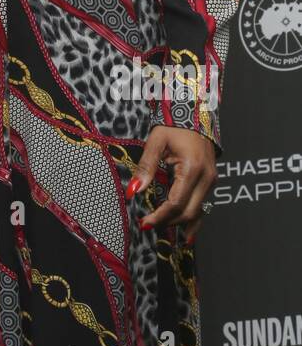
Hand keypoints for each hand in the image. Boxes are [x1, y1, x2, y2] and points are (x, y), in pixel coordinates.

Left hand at [125, 125, 216, 244]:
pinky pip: (202, 205)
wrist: (195, 114)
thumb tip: (134, 191)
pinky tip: (185, 232)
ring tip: (160, 228)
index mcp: (192, 168)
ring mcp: (212, 180)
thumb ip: (145, 167)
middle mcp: (206, 177)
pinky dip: (192, 218)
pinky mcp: (211, 181)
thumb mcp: (156, 142)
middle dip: (168, 222)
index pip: (176, 203)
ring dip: (178, 223)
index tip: (144, 223)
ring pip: (197, 212)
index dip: (159, 216)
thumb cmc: (174, 125)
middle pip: (188, 212)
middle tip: (148, 226)